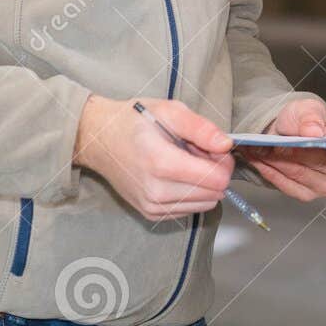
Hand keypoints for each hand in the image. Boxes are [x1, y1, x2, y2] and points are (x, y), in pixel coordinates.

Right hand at [73, 95, 233, 222]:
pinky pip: (190, 210)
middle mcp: (156, 191)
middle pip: (214, 192)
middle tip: (197, 151)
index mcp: (162, 163)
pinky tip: (177, 174)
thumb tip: (226, 145)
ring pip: (205, 203)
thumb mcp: (170, 111)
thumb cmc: (134, 121)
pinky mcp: (151, 214)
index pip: (216, 179)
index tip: (213, 147)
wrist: (99, 139)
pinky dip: (191, 193)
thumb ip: (201, 128)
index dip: (223, 161)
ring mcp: (152, 206)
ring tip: (185, 161)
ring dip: (204, 183)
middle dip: (214, 171)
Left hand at [237, 97, 325, 202]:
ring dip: (282, 163)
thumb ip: (310, 117)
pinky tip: (264, 162)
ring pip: (305, 176)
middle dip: (301, 153)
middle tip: (280, 141)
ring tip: (266, 149)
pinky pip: (291, 187)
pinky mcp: (309, 194)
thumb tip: (314, 132)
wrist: (282, 132)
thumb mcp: (305, 108)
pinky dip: (275, 174)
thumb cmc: (301, 118)